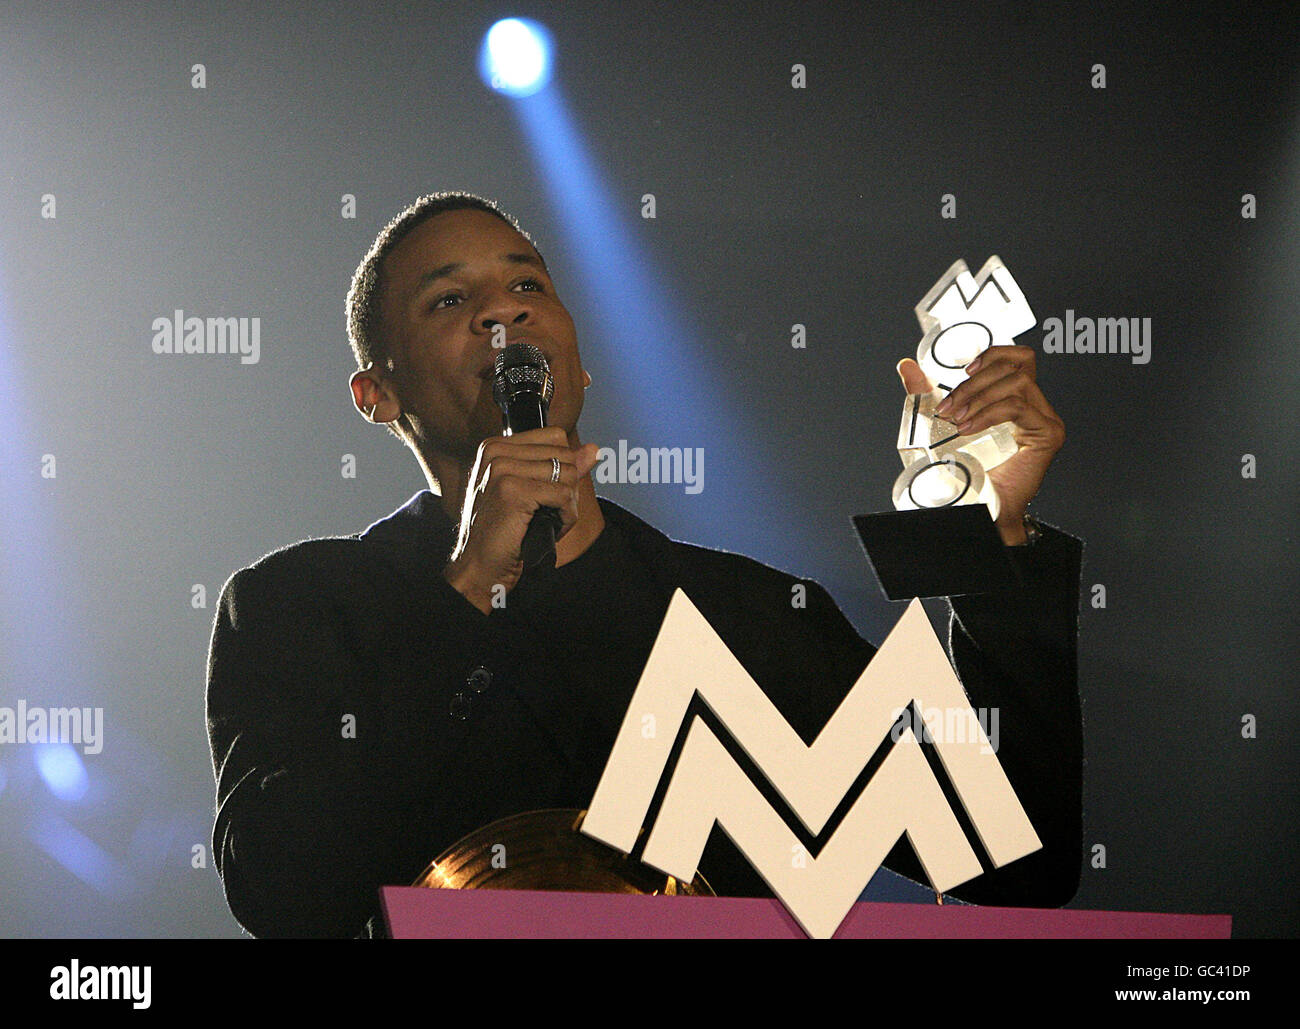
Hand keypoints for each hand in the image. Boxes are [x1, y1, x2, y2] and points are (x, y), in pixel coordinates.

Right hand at [443, 428, 600, 611]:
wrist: (480, 567)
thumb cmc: (505, 533)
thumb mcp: (534, 493)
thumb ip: (563, 467)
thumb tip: (593, 449)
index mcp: (496, 446)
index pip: (555, 437)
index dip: (562, 468)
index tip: (544, 494)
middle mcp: (496, 451)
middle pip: (565, 455)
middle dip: (566, 488)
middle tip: (545, 513)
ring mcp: (501, 469)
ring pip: (568, 475)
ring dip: (567, 506)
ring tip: (544, 522)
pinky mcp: (512, 491)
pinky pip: (564, 495)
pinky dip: (565, 518)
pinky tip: (547, 529)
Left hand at [897, 347, 1064, 544]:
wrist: (979, 505)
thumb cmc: (964, 469)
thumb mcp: (939, 423)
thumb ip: (926, 393)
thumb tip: (906, 365)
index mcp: (1017, 398)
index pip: (1020, 358)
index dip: (995, 355)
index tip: (965, 371)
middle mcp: (1036, 405)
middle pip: (1015, 367)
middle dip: (975, 383)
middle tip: (949, 408)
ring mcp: (1045, 419)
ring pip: (1017, 383)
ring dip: (980, 397)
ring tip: (958, 421)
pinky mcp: (1048, 434)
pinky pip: (1018, 407)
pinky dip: (989, 414)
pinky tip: (969, 428)